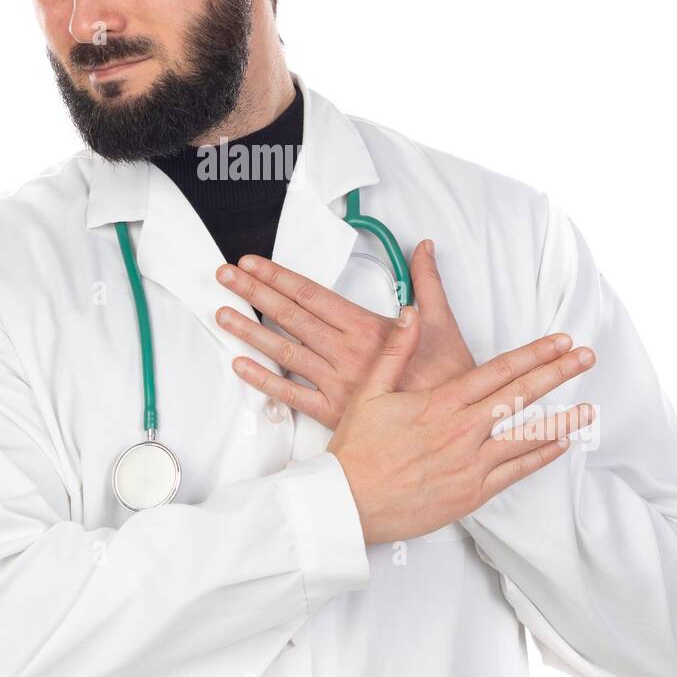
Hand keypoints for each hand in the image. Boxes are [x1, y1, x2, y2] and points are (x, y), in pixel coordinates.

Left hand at [214, 240, 476, 430]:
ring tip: (223, 313)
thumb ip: (427, 281)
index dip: (278, 276)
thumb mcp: (442, 322)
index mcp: (366, 327)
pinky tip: (241, 366)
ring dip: (251, 332)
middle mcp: (345, 352)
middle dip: (255, 292)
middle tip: (225, 275)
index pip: (311, 294)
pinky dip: (264, 380)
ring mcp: (336, 383)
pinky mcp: (334, 412)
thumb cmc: (448, 376)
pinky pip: (291, 395)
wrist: (453, 429)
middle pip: (290, 316)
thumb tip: (424, 247)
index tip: (252, 263)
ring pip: (284, 352)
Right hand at [328, 307, 596, 544]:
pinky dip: (540, 457)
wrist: (348, 503)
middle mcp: (462, 431)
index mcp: (440, 403)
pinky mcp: (472, 493)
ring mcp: (470, 464)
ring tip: (589, 408)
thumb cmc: (357, 449)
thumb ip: (396, 350)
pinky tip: (559, 445)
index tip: (559, 340)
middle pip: (520, 396)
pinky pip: (515, 472)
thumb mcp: (370, 391)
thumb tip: (411, 313)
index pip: (498, 371)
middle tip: (586, 356)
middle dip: (557, 373)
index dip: (533, 353)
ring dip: (561, 419)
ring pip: (526, 436)